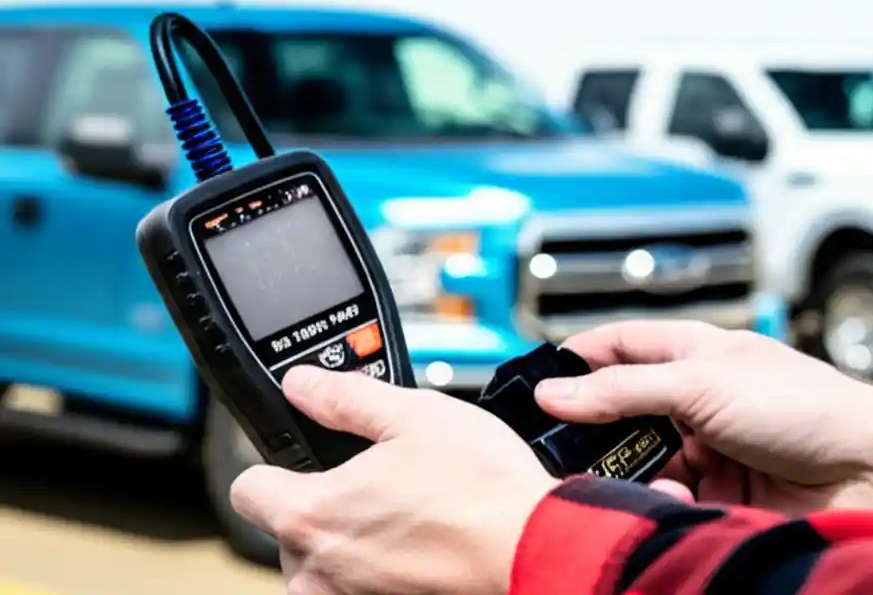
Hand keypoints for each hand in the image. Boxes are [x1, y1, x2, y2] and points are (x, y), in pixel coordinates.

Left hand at [230, 366, 556, 594]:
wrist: (536, 551)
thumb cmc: (484, 491)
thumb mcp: (417, 415)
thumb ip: (345, 398)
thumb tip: (304, 385)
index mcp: (311, 514)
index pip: (249, 488)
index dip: (278, 465)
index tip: (309, 460)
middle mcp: (318, 571)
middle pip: (291, 531)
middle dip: (328, 507)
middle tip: (384, 485)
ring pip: (326, 567)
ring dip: (355, 545)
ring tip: (412, 518)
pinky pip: (360, 589)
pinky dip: (382, 572)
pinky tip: (424, 549)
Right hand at [537, 321, 872, 515]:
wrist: (872, 472)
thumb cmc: (807, 407)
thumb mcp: (702, 383)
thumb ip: (624, 390)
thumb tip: (554, 391)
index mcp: (695, 352)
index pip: (620, 346)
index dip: (576, 358)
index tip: (532, 381)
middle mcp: (696, 398)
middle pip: (621, 410)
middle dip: (593, 429)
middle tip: (557, 447)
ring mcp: (707, 448)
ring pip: (640, 460)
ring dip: (627, 471)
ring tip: (617, 479)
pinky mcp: (718, 495)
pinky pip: (666, 498)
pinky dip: (658, 502)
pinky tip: (668, 502)